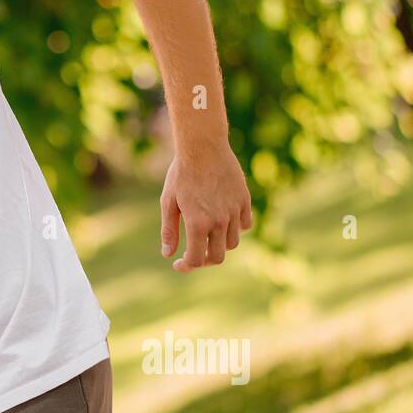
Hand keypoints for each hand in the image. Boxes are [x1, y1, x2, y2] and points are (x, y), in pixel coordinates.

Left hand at [159, 141, 252, 272]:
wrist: (203, 146)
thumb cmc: (181, 173)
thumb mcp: (169, 202)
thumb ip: (169, 230)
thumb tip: (168, 254)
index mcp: (198, 223)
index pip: (197, 260)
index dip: (187, 266)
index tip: (179, 263)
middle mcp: (219, 221)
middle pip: (218, 257)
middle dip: (204, 260)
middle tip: (194, 253)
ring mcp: (234, 211)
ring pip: (232, 242)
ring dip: (219, 244)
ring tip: (207, 234)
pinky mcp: (244, 200)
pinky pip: (244, 224)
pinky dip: (235, 228)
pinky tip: (222, 220)